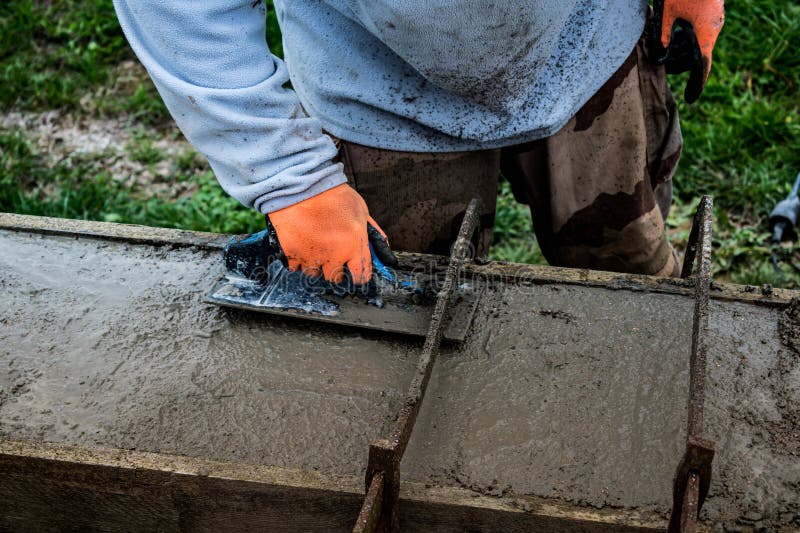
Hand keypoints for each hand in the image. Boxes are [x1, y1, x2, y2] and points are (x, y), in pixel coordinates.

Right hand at [267, 184, 395, 283]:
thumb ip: (373, 233)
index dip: (358, 275)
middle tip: (332, 253)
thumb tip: (384, 250)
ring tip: (314, 245)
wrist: (302, 184)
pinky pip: (295, 267)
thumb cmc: (333, 194)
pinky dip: (297, 260)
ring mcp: (311, 256)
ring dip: (315, 264)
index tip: (354, 271)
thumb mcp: (361, 210)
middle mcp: (333, 255)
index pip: (361, 276)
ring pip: (314, 273)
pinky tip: (300, 245)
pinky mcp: (292, 253)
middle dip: (335, 269)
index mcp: (354, 245)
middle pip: (336, 278)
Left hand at [652, 0, 723, 102]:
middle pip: (696, 56)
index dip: (696, 85)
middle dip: (679, 64)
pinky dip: (686, 35)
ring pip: (697, 42)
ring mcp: (714, 19)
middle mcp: (712, 30)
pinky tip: (673, 29)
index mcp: (704, 35)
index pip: (701, 68)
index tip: (690, 100)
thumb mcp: (666, 13)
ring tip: (662, 45)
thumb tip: (659, 60)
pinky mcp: (711, 11)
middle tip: (660, 64)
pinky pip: (699, 30)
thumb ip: (662, 37)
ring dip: (681, 48)